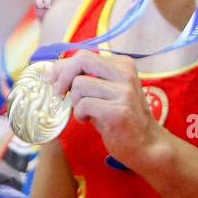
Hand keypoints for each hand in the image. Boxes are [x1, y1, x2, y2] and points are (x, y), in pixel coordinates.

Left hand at [52, 50, 162, 167]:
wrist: (143, 142)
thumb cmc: (118, 115)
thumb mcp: (105, 90)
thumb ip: (87, 76)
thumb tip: (53, 70)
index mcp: (123, 65)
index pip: (84, 55)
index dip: (63, 67)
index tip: (53, 81)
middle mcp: (126, 74)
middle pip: (82, 61)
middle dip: (63, 77)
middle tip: (60, 93)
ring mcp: (125, 92)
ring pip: (80, 85)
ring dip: (75, 101)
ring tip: (85, 112)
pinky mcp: (119, 111)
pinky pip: (84, 105)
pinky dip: (80, 115)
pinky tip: (88, 120)